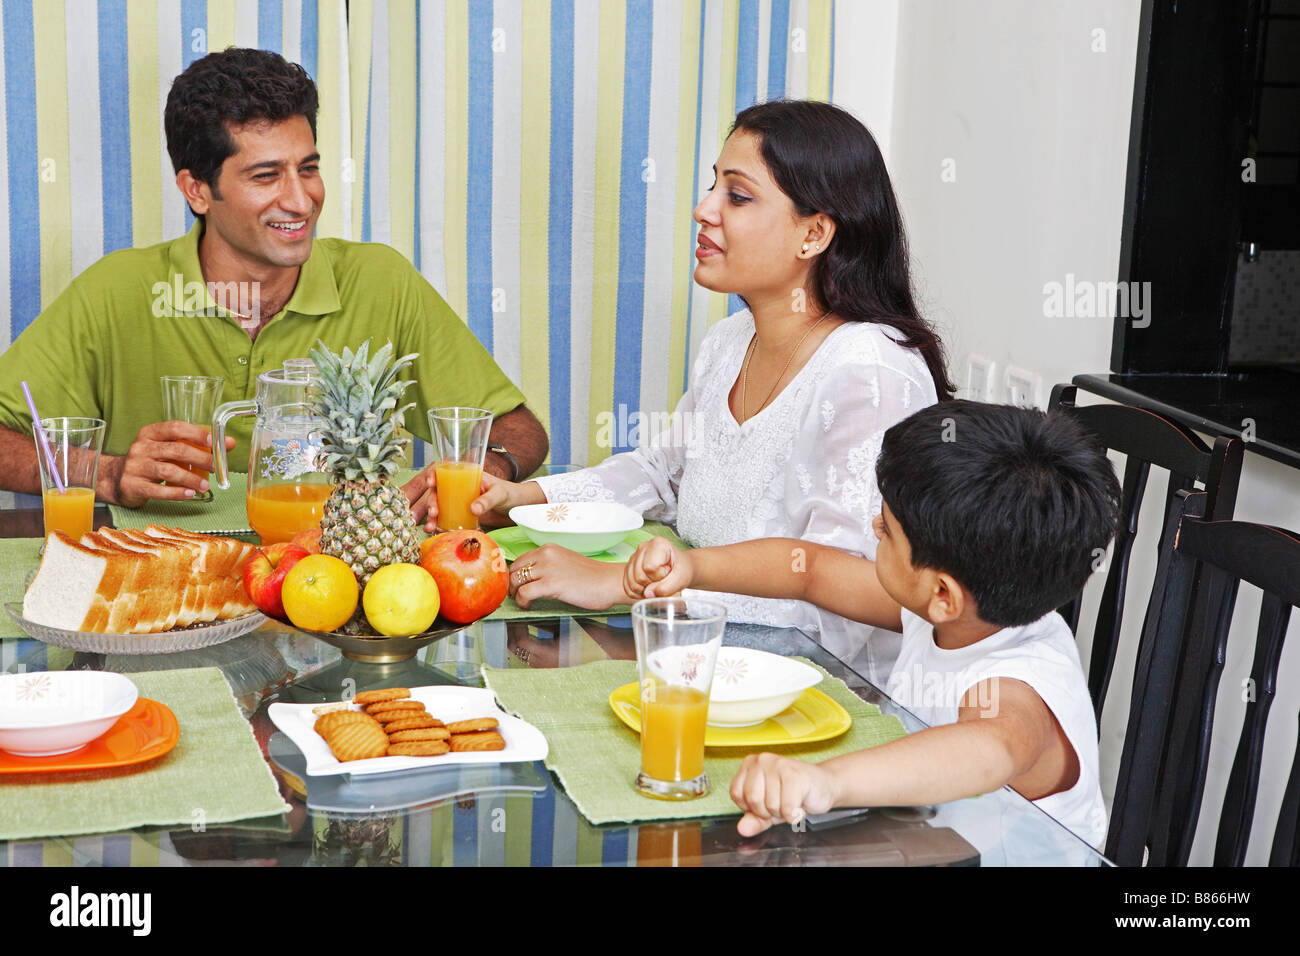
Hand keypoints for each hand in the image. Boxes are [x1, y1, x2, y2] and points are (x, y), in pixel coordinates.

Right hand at [107, 421, 234, 507]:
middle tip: (214, 466)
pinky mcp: (133, 485)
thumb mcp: (168, 447)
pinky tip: (189, 494)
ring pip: (168, 471)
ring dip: (191, 479)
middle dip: (200, 458)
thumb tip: (229, 443)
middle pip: (176, 450)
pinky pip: (157, 490)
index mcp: (150, 433)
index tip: (213, 441)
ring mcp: (135, 466)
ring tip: (205, 486)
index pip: (174, 427)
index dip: (196, 433)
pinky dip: (176, 493)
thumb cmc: (150, 460)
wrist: (116, 478)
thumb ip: (197, 444)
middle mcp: (141, 447)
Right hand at [404, 469, 542, 532]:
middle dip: (431, 501)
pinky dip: (438, 523)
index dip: (434, 474)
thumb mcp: (500, 494)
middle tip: (434, 512)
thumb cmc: (509, 493)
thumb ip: (488, 500)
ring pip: (439, 504)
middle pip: (438, 490)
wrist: (517, 506)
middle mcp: (459, 486)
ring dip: (431, 515)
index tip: (431, 483)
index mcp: (467, 475)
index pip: (445, 469)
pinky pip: (446, 516)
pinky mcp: (460, 512)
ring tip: (430, 526)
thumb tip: (472, 509)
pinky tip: (433, 531)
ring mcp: (458, 500)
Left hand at [508, 543, 631, 609]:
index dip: (514, 575)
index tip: (515, 586)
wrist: (610, 582)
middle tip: (515, 596)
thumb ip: (549, 565)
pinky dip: (522, 601)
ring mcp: (548, 568)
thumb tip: (531, 578)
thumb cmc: (593, 577)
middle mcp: (546, 554)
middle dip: (512, 584)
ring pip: (516, 580)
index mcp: (549, 548)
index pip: (520, 560)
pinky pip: (525, 593)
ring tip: (522, 601)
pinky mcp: (551, 584)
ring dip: (515, 594)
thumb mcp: (566, 563)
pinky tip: (528, 605)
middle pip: (515, 569)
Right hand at [624, 537, 693, 597]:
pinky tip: (649, 588)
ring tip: (657, 583)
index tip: (668, 572)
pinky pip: (627, 587)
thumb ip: (666, 587)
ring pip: (632, 583)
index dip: (659, 576)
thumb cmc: (682, 569)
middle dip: (652, 584)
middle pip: (639, 576)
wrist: (680, 569)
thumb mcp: (681, 579)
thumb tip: (648, 594)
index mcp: (658, 544)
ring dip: (645, 590)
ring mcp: (634, 557)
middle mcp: (643, 547)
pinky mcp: (629, 568)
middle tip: (663, 579)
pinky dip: (638, 593)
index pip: (649, 567)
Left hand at [730, 753, 838, 836]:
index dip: (751, 806)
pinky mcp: (795, 774)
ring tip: (792, 801)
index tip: (765, 802)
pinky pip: (787, 808)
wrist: (825, 786)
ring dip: (783, 812)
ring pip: (770, 805)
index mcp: (750, 764)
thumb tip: (742, 828)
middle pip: (753, 799)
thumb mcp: (769, 810)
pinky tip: (800, 804)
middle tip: (781, 803)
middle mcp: (762, 760)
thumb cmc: (794, 795)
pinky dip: (794, 815)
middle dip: (768, 811)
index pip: (737, 793)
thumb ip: (753, 819)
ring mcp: (779, 764)